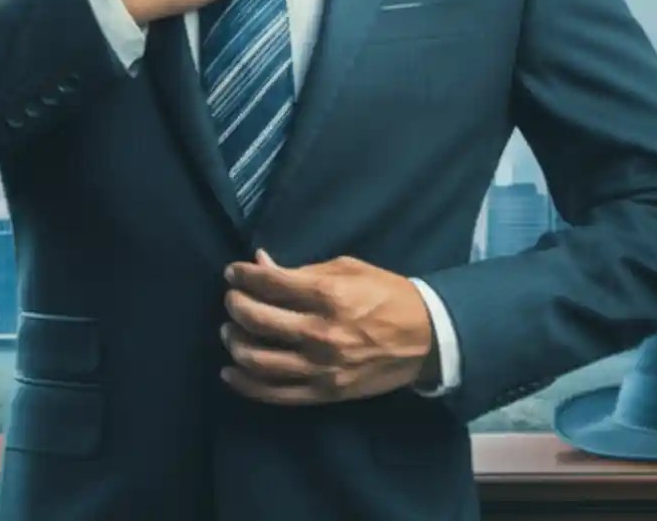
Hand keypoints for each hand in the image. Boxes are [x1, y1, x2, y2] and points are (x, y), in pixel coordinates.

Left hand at [219, 250, 438, 404]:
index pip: (270, 283)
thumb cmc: (386, 295)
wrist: (426, 339)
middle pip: (257, 319)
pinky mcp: (323, 392)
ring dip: (235, 342)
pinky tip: (231, 372)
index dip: (244, 275)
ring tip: (230, 330)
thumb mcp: (349, 269)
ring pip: (258, 359)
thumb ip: (302, 269)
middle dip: (235, 304)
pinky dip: (245, 384)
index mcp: (329, 296)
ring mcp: (320, 367)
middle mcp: (320, 333)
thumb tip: (262, 262)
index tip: (233, 272)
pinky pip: (274, 393)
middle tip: (232, 298)